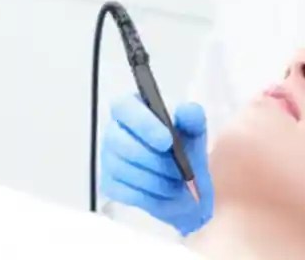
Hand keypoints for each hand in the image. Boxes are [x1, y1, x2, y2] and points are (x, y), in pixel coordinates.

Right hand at [99, 95, 214, 235]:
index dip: (142, 123)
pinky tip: (164, 193)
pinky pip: (124, 192)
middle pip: (119, 141)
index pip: (124, 107)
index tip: (167, 140)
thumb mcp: (195, 130)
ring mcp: (109, 158)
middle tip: (178, 170)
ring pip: (123, 169)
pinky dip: (150, 196)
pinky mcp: (110, 184)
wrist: (186, 183)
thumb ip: (192, 117)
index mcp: (133, 107)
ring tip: (177, 183)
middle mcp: (115, 130)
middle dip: (152, 159)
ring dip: (155, 180)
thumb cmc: (186, 148)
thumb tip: (185, 111)